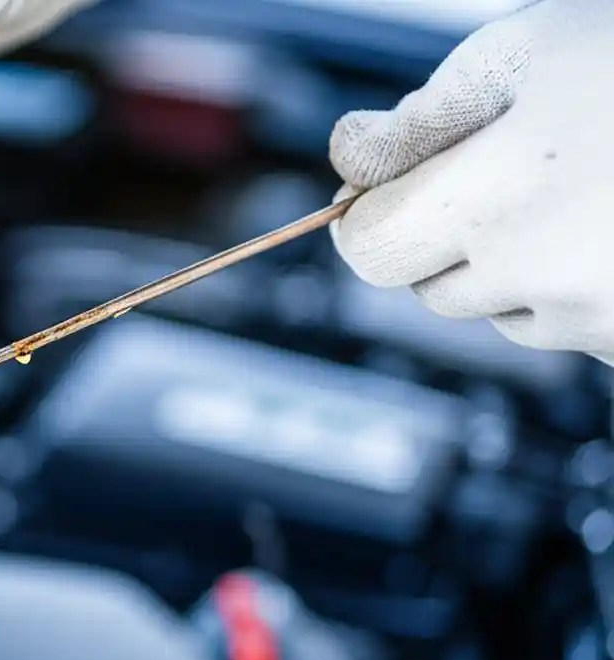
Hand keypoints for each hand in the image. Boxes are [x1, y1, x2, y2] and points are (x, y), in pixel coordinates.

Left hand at [327, 0, 613, 363]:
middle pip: (427, 285)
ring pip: (497, 311)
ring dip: (509, 262)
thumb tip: (348, 157)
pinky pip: (565, 326)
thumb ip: (422, 117)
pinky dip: (570, 285)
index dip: (364, 218)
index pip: (370, 250)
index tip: (382, 189)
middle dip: (442, 233)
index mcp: (494, 201)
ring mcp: (595, 322)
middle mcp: (538, 279)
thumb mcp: (528, 53)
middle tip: (507, 165)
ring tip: (585, 187)